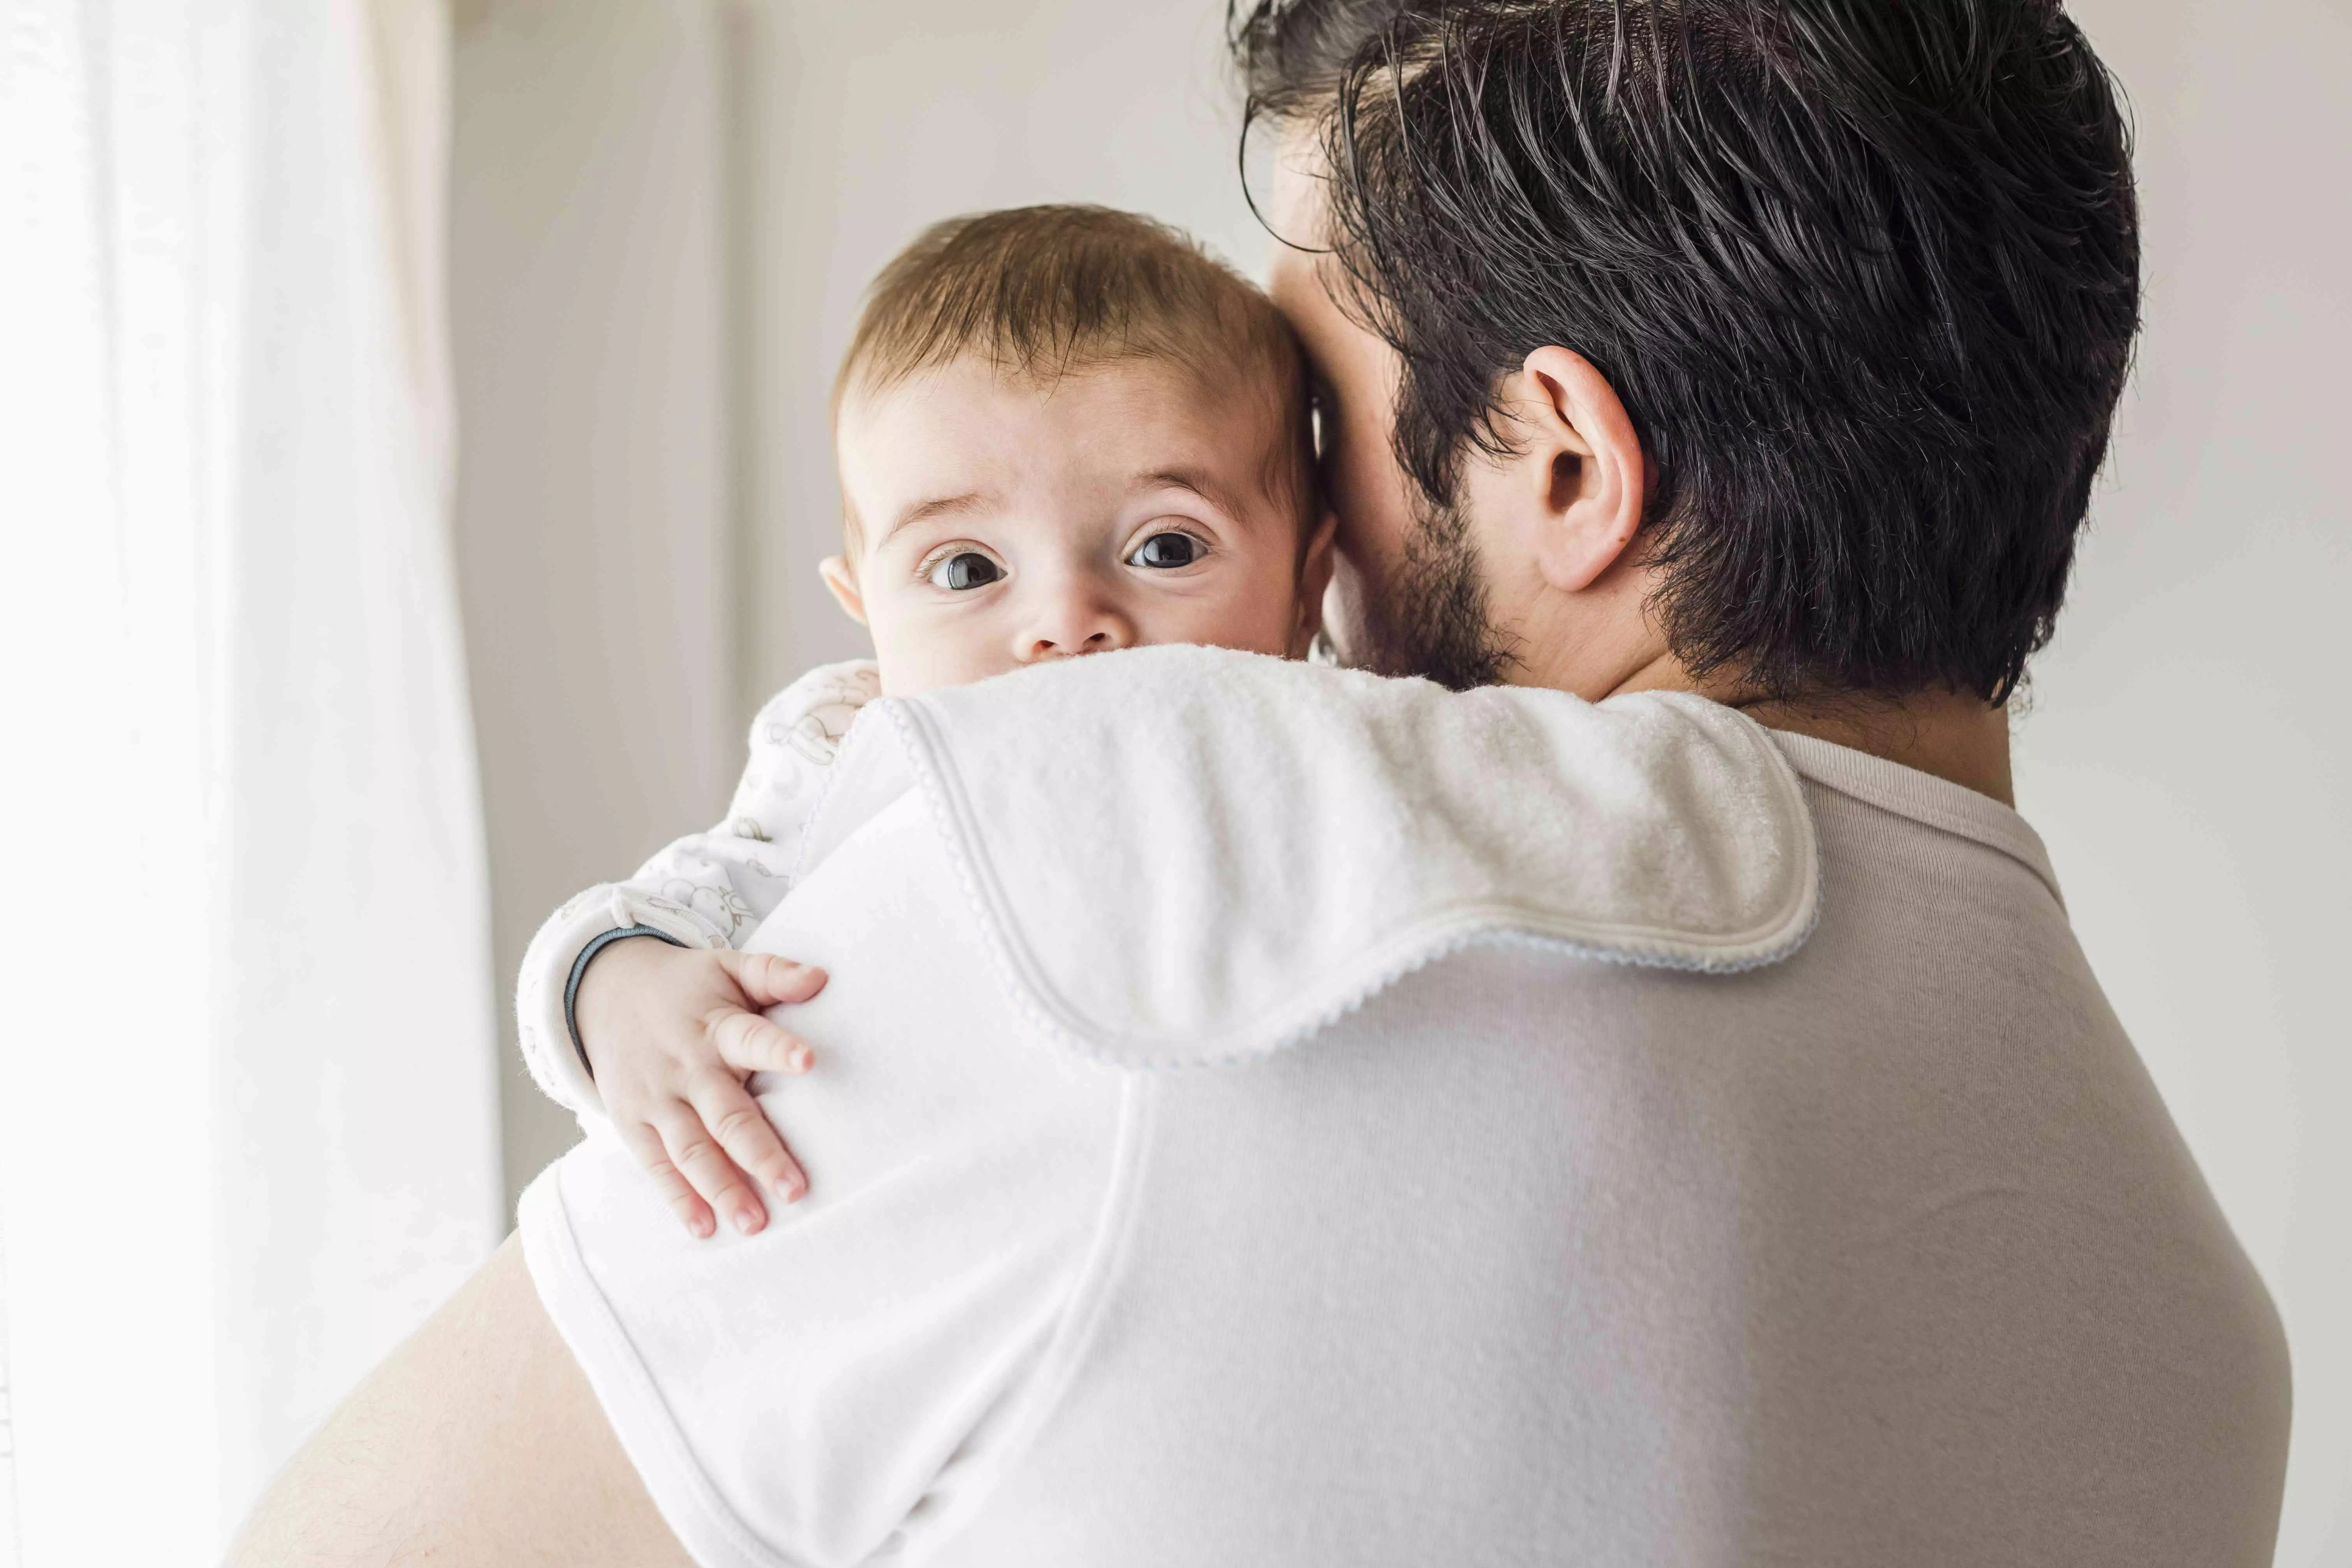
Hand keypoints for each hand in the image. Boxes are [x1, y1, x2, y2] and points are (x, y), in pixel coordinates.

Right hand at [572, 938, 827, 1238]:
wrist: (607, 994)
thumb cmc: (690, 987)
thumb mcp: (728, 967)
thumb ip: (773, 973)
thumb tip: (821, 978)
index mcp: (716, 1027)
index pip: (750, 1037)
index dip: (778, 1049)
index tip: (810, 1062)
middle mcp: (686, 1067)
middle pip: (724, 1114)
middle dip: (758, 1153)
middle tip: (794, 1190)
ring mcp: (656, 1100)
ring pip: (690, 1150)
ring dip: (721, 1188)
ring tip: (755, 1223)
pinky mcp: (632, 1123)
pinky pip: (657, 1166)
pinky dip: (678, 1198)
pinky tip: (705, 1228)